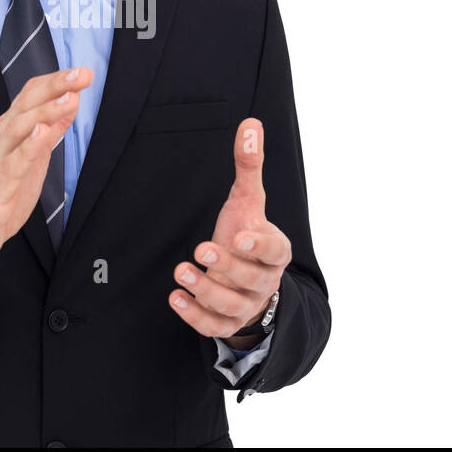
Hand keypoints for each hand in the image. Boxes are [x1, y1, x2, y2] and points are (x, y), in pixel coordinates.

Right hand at [0, 66, 92, 275]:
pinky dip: (27, 148)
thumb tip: (70, 104)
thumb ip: (49, 134)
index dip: (56, 82)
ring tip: (70, 99)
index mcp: (7, 133)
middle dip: (55, 88)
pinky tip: (43, 134)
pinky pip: (10, 167)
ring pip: (17, 129)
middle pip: (24, 105)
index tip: (83, 72)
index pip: (29, 96)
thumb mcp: (32, 161)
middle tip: (82, 75)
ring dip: (45, 112)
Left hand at [169, 117, 290, 341]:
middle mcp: (265, 281)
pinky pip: (214, 327)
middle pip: (252, 279)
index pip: (274, 250)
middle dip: (226, 267)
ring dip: (206, 290)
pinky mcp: (227, 324)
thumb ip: (249, 165)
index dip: (258, 245)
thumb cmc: (245, 233)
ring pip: (232, 305)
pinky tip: (175, 298)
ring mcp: (246, 305)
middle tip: (201, 250)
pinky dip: (195, 316)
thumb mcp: (248, 200)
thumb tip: (250, 124)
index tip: (239, 236)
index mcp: (276, 251)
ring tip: (181, 272)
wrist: (246, 281)